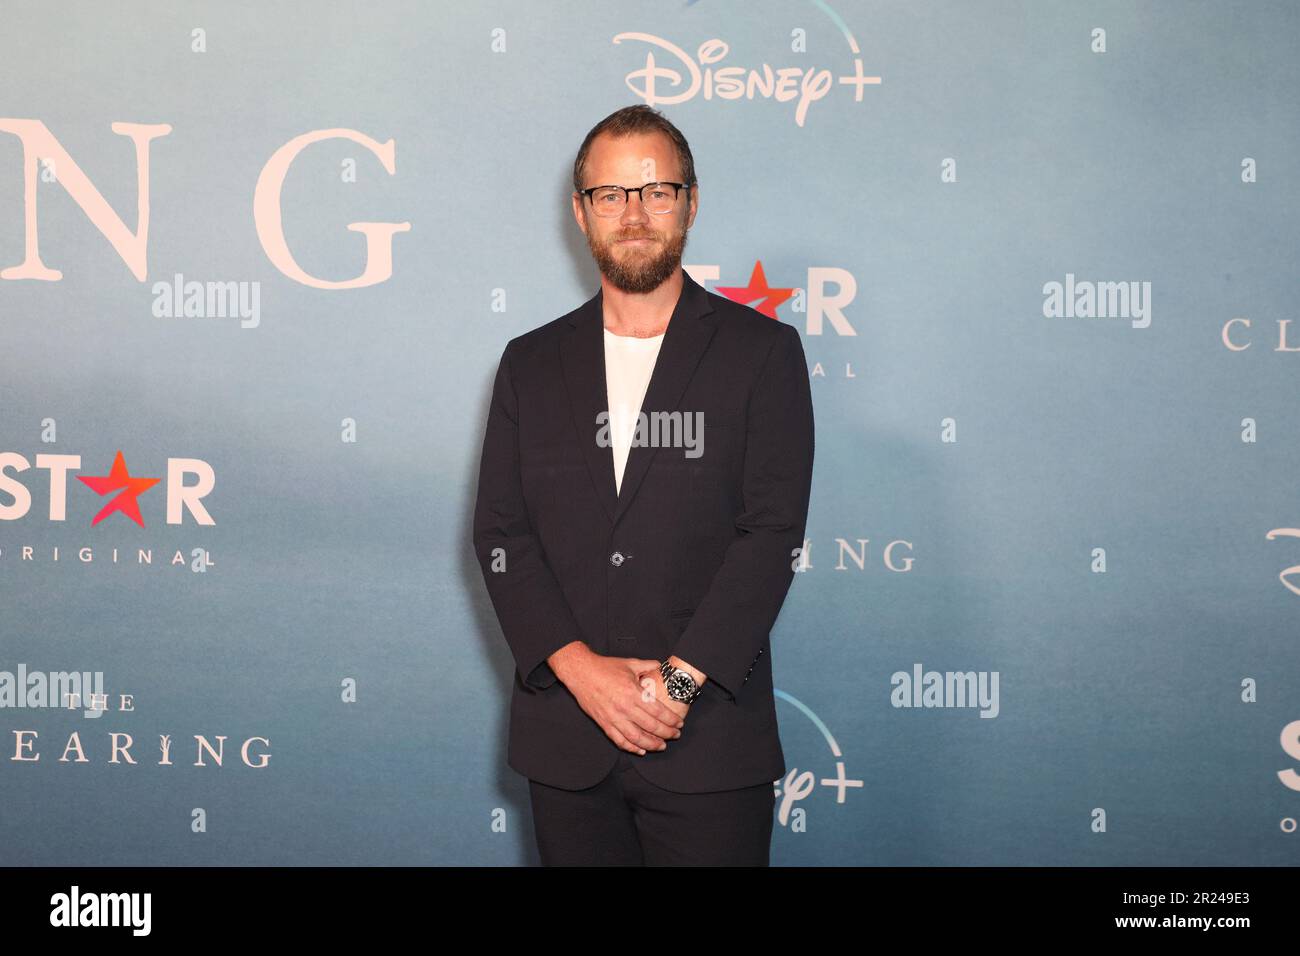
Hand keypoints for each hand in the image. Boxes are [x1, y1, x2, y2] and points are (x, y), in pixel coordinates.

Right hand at [550, 645, 683, 755]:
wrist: (581, 672)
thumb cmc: (604, 667)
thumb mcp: (629, 663)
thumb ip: (647, 665)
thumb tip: (660, 665)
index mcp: (633, 692)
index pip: (658, 711)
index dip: (671, 719)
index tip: (679, 723)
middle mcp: (624, 707)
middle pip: (650, 726)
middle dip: (666, 733)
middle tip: (675, 735)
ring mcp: (613, 717)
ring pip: (636, 738)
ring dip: (651, 744)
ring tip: (661, 746)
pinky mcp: (604, 723)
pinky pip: (619, 740)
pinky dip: (631, 747)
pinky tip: (640, 750)